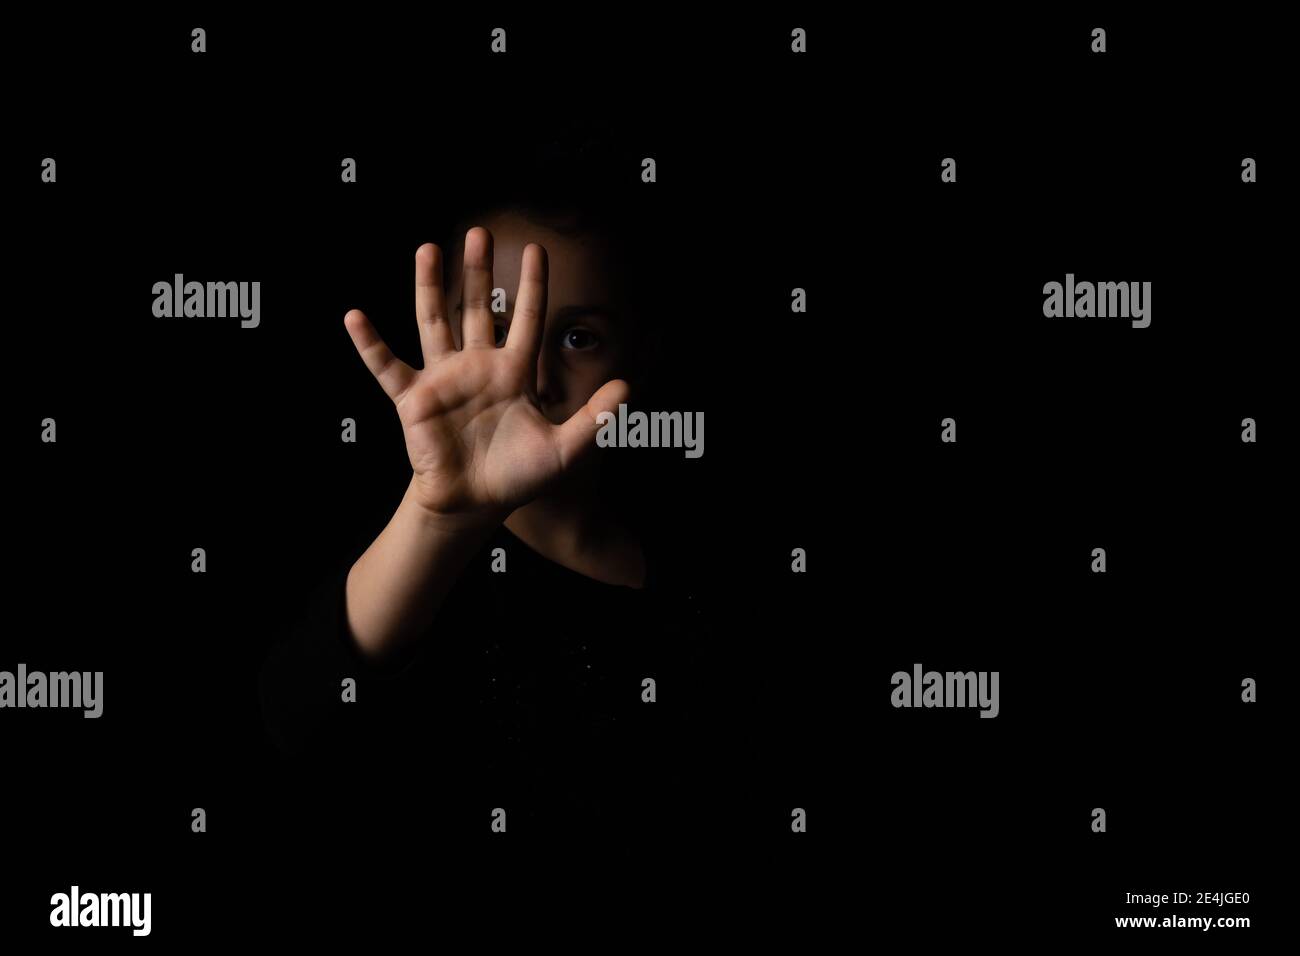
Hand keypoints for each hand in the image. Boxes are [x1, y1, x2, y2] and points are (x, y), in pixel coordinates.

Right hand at [344, 228, 628, 519]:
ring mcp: (443, 378)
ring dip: (430, 286)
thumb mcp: (565, 449)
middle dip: (479, 271)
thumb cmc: (518, 476)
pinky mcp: (413, 399)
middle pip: (479, 308)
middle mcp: (477, 366)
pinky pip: (387, 366)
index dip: (532, 286)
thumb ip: (594, 418)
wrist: (474, 505)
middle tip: (479, 233)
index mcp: (513, 372)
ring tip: (428, 249)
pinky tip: (355, 317)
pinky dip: (370, 344)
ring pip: (435, 321)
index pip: (528, 319)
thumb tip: (628, 387)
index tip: (537, 250)